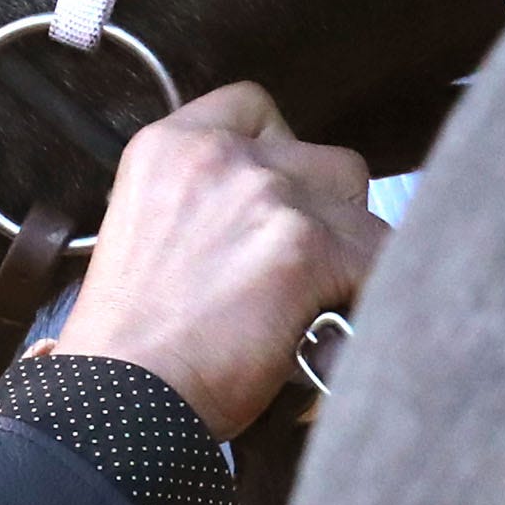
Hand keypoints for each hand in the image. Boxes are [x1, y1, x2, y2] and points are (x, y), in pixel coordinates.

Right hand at [54, 83, 383, 439]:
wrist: (123, 397)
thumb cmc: (130, 342)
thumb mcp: (145, 231)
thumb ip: (202, 200)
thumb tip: (265, 220)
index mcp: (167, 145)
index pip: (253, 107)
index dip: (279, 154)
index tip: (281, 199)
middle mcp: (219, 154)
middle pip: (323, 159)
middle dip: (325, 213)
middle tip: (304, 267)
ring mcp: (265, 193)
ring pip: (360, 212)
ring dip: (351, 259)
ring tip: (323, 308)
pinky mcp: (305, 245)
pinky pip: (380, 260)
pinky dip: (371, 298)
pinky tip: (342, 329)